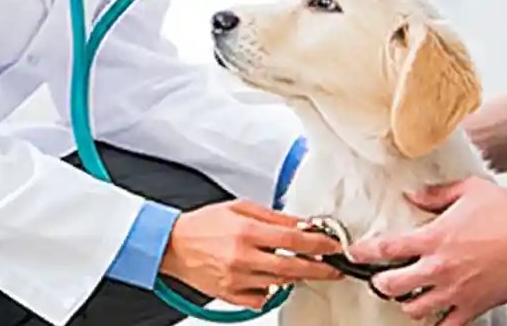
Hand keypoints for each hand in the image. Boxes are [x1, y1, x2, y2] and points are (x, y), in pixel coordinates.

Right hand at [160, 200, 344, 308]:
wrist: (173, 246)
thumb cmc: (203, 225)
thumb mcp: (240, 208)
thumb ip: (274, 217)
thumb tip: (303, 224)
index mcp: (246, 232)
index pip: (294, 239)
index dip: (319, 243)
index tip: (333, 246)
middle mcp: (243, 257)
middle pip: (293, 267)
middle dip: (320, 269)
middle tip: (334, 268)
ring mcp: (237, 280)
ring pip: (280, 283)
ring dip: (296, 276)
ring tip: (302, 267)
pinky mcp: (231, 295)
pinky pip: (261, 298)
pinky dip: (269, 289)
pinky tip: (266, 277)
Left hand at [345, 177, 506, 325]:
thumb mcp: (467, 190)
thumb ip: (435, 194)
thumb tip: (413, 194)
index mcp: (433, 238)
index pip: (385, 249)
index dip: (363, 253)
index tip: (354, 254)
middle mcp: (439, 268)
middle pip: (391, 286)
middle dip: (379, 284)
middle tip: (379, 280)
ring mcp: (455, 290)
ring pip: (415, 310)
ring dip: (407, 305)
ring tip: (408, 298)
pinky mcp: (475, 305)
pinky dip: (439, 324)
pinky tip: (437, 318)